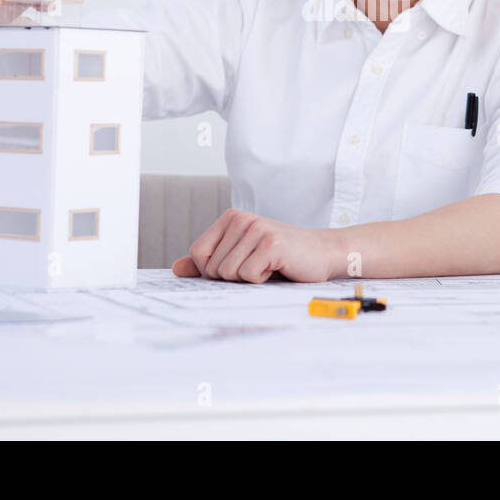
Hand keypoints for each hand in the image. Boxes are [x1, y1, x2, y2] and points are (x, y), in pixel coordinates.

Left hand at [172, 209, 338, 282]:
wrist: (322, 253)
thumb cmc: (280, 257)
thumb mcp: (240, 256)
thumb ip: (208, 262)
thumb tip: (177, 269)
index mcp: (230, 218)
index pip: (198, 254)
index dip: (213, 271)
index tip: (238, 267)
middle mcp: (242, 219)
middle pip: (212, 267)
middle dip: (233, 277)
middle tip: (258, 266)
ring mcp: (257, 229)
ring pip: (229, 273)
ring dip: (249, 279)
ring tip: (268, 266)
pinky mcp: (271, 244)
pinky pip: (249, 276)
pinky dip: (263, 280)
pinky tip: (278, 267)